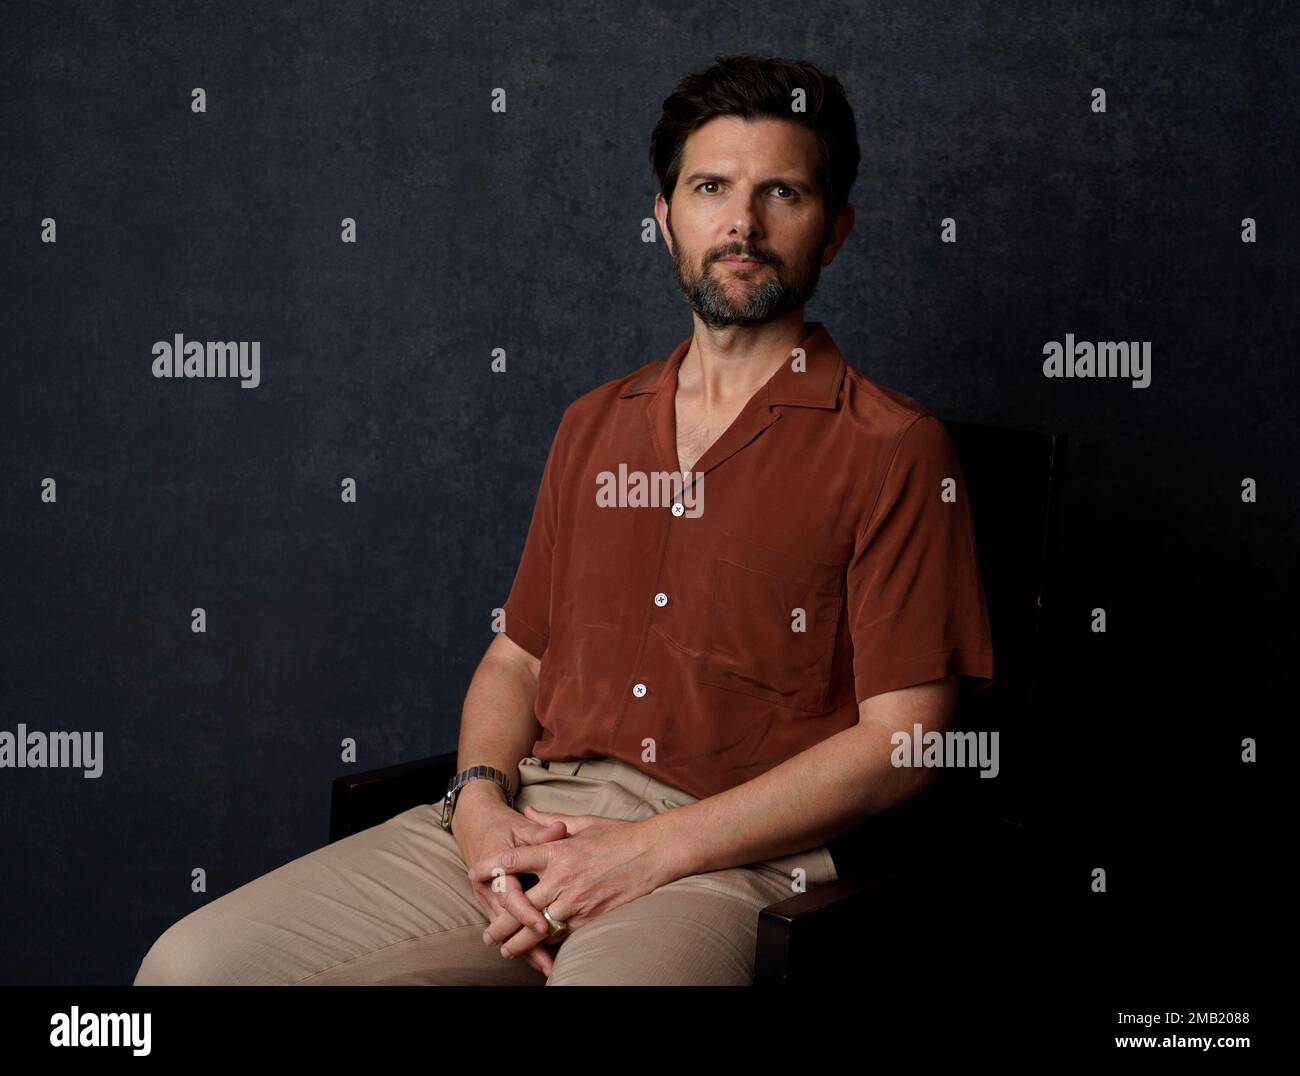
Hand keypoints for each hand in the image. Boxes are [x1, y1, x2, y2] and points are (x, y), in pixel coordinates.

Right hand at [452, 799, 572, 975]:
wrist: (474, 823)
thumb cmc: (502, 824)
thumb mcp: (521, 825)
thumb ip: (540, 832)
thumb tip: (560, 830)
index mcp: (495, 866)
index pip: (510, 896)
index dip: (526, 913)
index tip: (543, 926)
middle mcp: (487, 886)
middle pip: (507, 921)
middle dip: (526, 943)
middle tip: (547, 961)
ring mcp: (486, 898)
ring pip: (504, 929)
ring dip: (524, 949)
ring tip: (546, 966)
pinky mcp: (489, 905)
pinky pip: (504, 927)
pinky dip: (519, 943)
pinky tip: (536, 958)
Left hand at [469, 805, 672, 963]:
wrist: (653, 853)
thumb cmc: (620, 835)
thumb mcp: (583, 822)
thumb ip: (550, 822)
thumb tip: (527, 812)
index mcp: (558, 850)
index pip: (515, 858)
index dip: (492, 867)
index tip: (475, 874)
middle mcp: (563, 877)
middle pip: (521, 903)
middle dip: (501, 922)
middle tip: (487, 934)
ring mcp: (577, 899)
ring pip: (539, 926)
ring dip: (520, 940)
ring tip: (506, 949)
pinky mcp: (591, 916)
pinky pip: (563, 933)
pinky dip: (549, 942)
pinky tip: (539, 949)